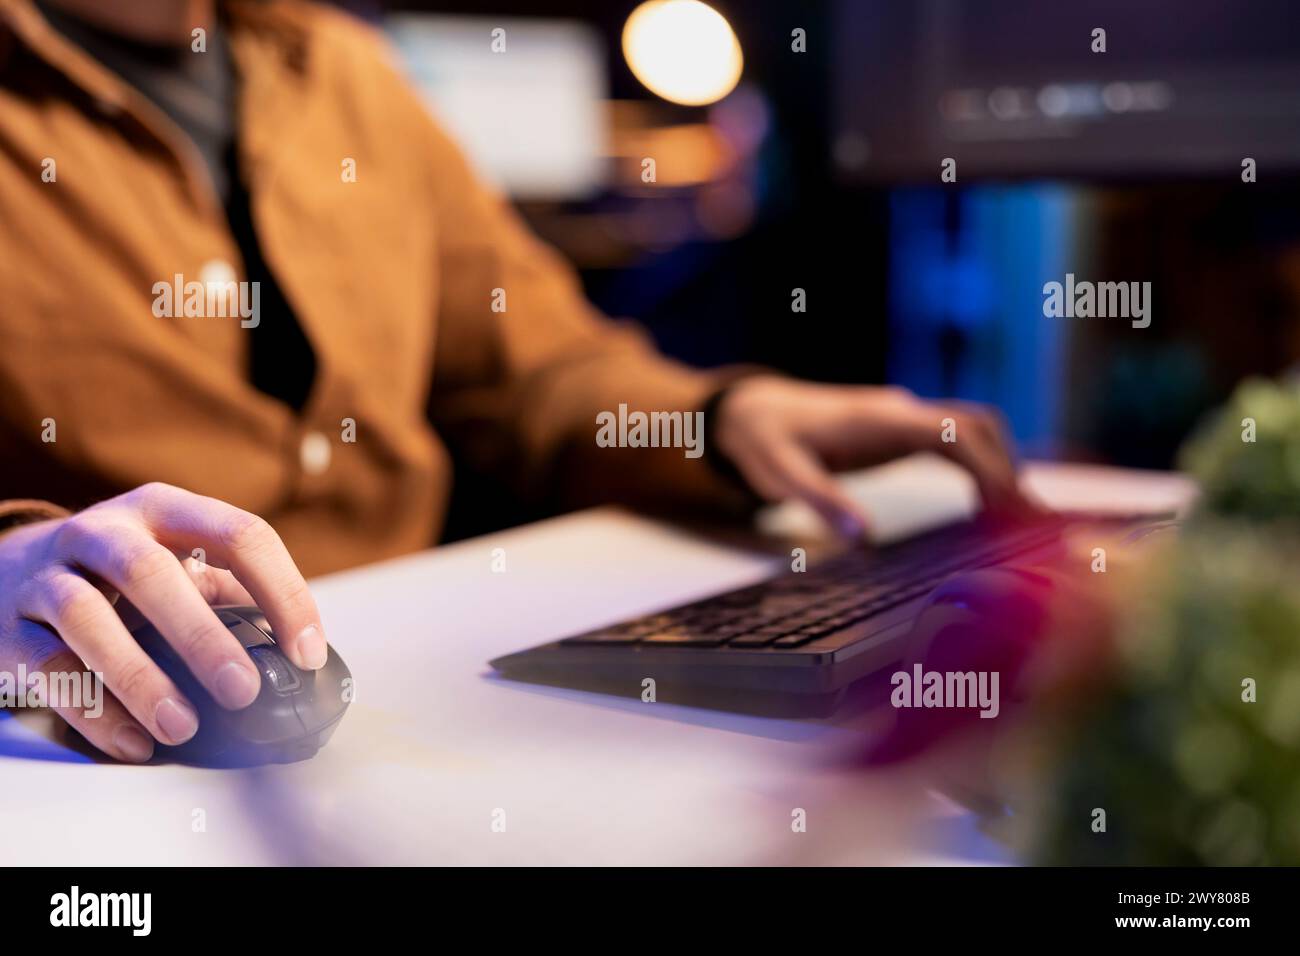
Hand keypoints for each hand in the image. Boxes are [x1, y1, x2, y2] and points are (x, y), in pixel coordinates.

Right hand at [0, 483, 324, 762]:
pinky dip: (93, 709)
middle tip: (243, 691)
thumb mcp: (175, 560)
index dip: (282, 591)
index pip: (239, 534)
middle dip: (202, 636)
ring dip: (139, 676)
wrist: (5, 572)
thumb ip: (229, 593)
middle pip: (151, 574)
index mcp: (164, 510)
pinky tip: (132, 741)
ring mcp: (48, 576)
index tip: (307, 652)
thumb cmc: (118, 575)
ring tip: (182, 726)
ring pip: (87, 618)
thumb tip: (298, 653)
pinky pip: (48, 668)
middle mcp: (103, 532)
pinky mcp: (9, 628)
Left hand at [712, 376, 1035, 536]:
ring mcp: (905, 418)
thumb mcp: (781, 474)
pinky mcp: (903, 431)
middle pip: (979, 427)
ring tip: (1022, 523)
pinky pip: (958, 443)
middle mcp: (901, 411)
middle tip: (1032, 527)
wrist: (750, 411)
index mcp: (879, 419)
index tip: (1010, 509)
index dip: (989, 468)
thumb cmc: (765, 441)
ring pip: (975, 431)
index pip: (954, 433)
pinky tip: (991, 508)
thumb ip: (822, 501)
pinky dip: (984, 468)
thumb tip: (866, 537)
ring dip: (1003, 468)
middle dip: (1011, 471)